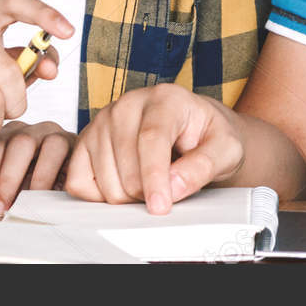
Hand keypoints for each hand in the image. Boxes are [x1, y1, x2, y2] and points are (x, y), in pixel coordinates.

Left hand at [0, 121, 73, 216]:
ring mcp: (55, 134)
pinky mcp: (77, 144)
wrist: (69, 184)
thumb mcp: (5, 187)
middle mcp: (31, 131)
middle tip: (1, 207)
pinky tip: (53, 196)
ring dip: (37, 178)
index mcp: (8, 136)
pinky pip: (70, 155)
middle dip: (7, 179)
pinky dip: (61, 176)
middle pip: (18, 143)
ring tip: (29, 204)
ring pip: (48, 145)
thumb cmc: (32, 185)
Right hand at [63, 84, 243, 213]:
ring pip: (103, 179)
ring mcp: (102, 121)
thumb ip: (204, 166)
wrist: (193, 131)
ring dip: (127, 197)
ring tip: (148, 184)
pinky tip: (122, 186)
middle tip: (168, 190)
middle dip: (147, 194)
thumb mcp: (226, 150)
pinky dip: (98, 196)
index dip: (154, 177)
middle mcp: (128, 104)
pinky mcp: (85, 140)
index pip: (151, 139)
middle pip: (126, 167)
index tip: (160, 207)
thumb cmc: (209, 138)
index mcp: (165, 99)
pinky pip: (78, 182)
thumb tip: (173, 186)